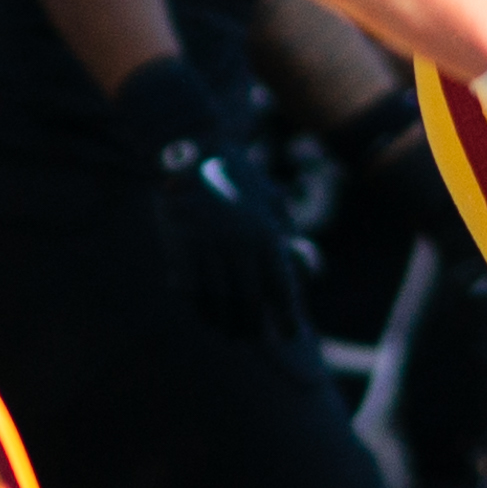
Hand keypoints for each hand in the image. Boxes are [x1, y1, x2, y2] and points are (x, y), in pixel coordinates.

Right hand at [117, 56, 310, 343]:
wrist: (187, 151)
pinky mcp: (183, 251)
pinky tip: (202, 309)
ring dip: (224, 323)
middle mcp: (242, 247)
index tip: (291, 334)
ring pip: (220, 305)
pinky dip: (199, 306)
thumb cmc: (230, 173)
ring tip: (227, 331)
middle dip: (252, 328)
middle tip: (250, 336)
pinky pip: (193, 294)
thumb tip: (304, 257)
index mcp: (267, 234)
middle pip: (250, 306)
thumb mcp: (266, 196)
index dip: (287, 317)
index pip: (281, 289)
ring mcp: (211, 251)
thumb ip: (283, 227)